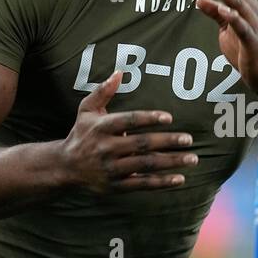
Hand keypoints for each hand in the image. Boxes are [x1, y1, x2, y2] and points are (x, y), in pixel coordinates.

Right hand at [59, 71, 196, 192]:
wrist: (65, 166)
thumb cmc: (82, 133)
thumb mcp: (86, 110)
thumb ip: (103, 91)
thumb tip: (119, 72)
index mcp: (101, 127)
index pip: (129, 121)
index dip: (149, 118)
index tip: (169, 118)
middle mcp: (106, 148)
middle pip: (141, 144)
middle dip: (167, 141)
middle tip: (188, 139)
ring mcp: (111, 169)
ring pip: (145, 165)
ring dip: (171, 162)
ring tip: (192, 158)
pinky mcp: (115, 186)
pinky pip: (142, 184)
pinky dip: (162, 183)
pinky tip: (180, 179)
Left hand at [191, 0, 257, 96]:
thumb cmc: (248, 52)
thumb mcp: (227, 31)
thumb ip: (216, 15)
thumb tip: (199, 0)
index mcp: (246, 5)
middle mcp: (253, 10)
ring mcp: (255, 25)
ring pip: (238, 1)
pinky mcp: (254, 41)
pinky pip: (242, 26)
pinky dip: (232, 16)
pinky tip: (221, 8)